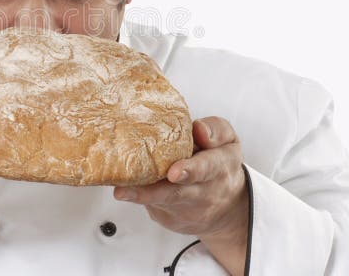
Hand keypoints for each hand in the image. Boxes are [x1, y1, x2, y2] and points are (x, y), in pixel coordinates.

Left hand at [113, 116, 248, 241]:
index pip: (206, 168)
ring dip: (139, 197)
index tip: (174, 172)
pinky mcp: (171, 219)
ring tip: (120, 191)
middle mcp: (203, 192)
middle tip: (128, 189)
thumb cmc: (221, 165)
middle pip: (177, 193)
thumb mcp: (228, 141)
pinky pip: (154, 208)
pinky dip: (140, 198)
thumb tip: (198, 129)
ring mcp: (186, 209)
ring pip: (161, 203)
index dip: (190, 170)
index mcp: (219, 167)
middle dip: (154, 192)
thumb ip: (216, 130)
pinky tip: (128, 189)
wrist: (228, 207)